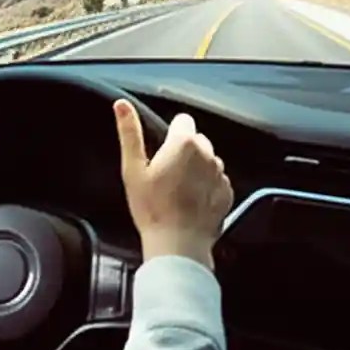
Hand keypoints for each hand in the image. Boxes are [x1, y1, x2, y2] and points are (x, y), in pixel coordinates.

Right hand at [113, 99, 233, 269]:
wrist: (178, 245)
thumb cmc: (152, 209)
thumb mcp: (132, 169)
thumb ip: (129, 133)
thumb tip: (122, 105)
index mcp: (184, 143)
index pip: (182, 121)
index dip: (170, 134)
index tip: (160, 152)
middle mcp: (207, 154)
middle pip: (195, 140)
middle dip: (183, 151)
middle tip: (165, 175)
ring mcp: (220, 174)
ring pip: (207, 160)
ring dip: (195, 168)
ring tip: (177, 191)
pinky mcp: (227, 192)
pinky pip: (216, 180)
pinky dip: (206, 186)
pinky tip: (190, 202)